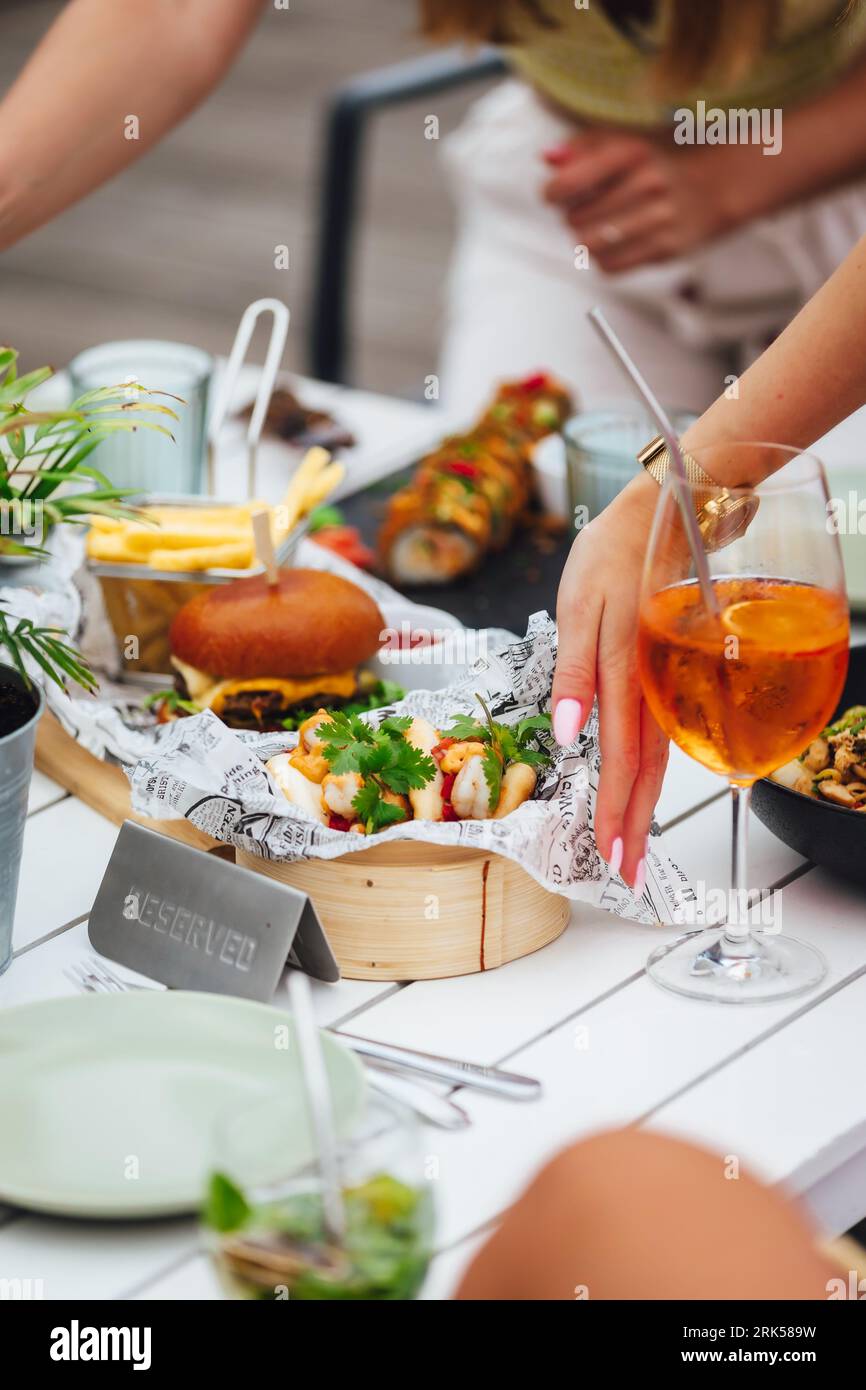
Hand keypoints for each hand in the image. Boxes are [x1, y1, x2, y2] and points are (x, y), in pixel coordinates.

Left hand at [542, 132, 745, 272]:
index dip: (552, 193)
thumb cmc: (667, 157)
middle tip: (589, 210)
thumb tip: (547, 158)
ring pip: (590, 247)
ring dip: (586, 240)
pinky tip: (614, 244)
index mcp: (632, 151)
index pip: (568, 184)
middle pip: (575, 220)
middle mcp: (646, 183)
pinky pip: (611, 266)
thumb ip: (584, 146)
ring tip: (599, 228)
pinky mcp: (667, 249)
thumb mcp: (628, 138)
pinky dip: (604, 258)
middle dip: (574, 217)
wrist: (727, 179)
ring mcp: (659, 218)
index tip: (555, 194)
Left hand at [551, 472, 667, 889]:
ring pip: (657, 759)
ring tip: (633, 843)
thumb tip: (568, 738)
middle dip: (633, 827)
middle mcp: (651, 691)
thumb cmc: (611, 556)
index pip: (620, 765)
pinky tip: (643, 785)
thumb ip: (575, 676)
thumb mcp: (578, 609)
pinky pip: (660, 733)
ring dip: (643, 804)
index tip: (610, 859)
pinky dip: (651, 769)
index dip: (615, 815)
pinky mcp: (664, 672)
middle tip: (624, 873)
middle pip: (645, 774)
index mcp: (625, 681)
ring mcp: (664, 683)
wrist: (662, 513)